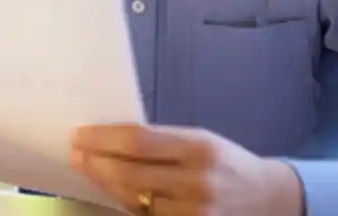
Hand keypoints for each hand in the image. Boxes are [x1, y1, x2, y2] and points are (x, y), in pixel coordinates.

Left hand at [71, 124, 302, 214]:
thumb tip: (105, 139)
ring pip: (133, 201)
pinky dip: (127, 205)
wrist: (269, 199)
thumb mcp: (198, 140)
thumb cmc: (224, 162)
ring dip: (107, 185)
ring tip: (90, 171)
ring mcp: (195, 213)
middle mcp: (197, 183)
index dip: (101, 139)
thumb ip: (158, 141)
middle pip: (129, 174)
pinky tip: (115, 192)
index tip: (78, 135)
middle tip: (74, 155)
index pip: (137, 141)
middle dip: (95, 164)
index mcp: (199, 149)